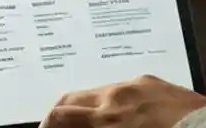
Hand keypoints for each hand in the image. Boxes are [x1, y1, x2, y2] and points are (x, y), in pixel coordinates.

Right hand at [41, 75, 205, 127]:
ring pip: (99, 92)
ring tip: (96, 126)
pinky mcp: (158, 83)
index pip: (58, 117)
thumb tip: (82, 127)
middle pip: (72, 99)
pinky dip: (115, 102)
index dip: (46, 127)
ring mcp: (139, 85)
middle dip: (59, 116)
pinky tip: (126, 117)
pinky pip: (126, 88)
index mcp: (107, 118)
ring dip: (89, 108)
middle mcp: (118, 95)